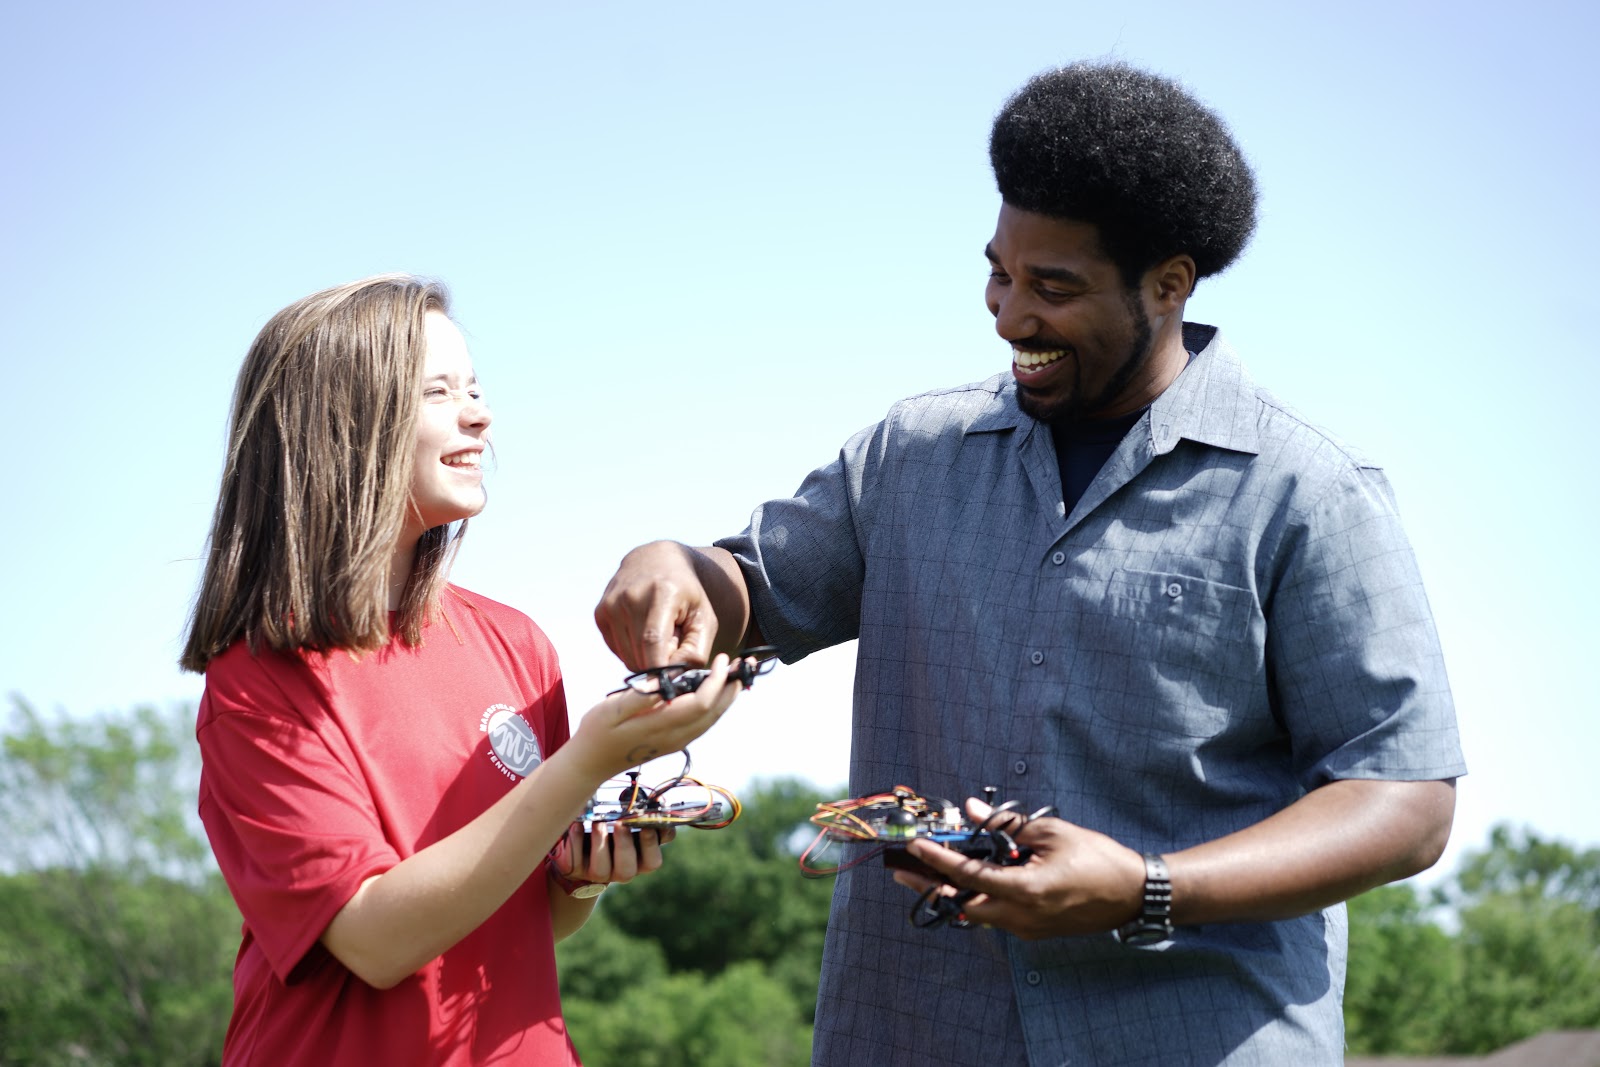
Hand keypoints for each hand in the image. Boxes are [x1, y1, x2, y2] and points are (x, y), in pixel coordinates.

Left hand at [551, 820, 676, 885]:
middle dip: (624, 845)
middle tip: (620, 824)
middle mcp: (621, 871)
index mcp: (639, 861)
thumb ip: (642, 814)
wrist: (584, 847)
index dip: (651, 844)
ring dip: (599, 844)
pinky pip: (574, 861)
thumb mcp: (630, 822)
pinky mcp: (575, 870)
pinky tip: (576, 825)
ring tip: (598, 822)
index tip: (647, 823)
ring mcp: (597, 874)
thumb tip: (655, 799)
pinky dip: (575, 842)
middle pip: (627, 870)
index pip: (652, 861)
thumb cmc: (614, 829)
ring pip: (600, 870)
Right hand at [568, 654, 741, 779]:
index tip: (722, 658)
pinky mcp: (673, 743)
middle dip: (732, 687)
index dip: (717, 681)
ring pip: (712, 720)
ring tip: (739, 675)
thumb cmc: (596, 732)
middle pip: (714, 712)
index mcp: (660, 725)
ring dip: (728, 698)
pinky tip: (719, 693)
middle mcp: (674, 737)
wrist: (589, 764)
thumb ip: (638, 697)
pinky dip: (717, 707)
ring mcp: (675, 742)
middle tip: (747, 662)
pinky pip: (703, 724)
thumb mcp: (610, 710)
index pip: (701, 703)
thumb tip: (663, 683)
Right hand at [595, 541, 718, 669]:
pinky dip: (632, 650)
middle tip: (672, 648)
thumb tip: (674, 676)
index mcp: (660, 593)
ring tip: (659, 637)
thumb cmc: (686, 593)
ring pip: (626, 656)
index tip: (671, 684)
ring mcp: (611, 603)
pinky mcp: (600, 612)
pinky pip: (617, 649)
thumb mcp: (704, 617)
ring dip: (645, 657)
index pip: (653, 642)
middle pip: (639, 654)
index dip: (660, 669)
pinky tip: (643, 632)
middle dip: (657, 663)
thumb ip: (696, 650)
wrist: (656, 560)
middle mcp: (630, 597)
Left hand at [889, 799, 1146, 939]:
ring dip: (952, 893)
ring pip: (977, 914)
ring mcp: (1028, 929)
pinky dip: (977, 899)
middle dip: (931, 885)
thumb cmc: (1097, 858)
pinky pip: (996, 917)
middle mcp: (1022, 917)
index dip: (938, 859)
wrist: (1134, 893)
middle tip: (903, 870)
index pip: (969, 875)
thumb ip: (1007, 824)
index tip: (915, 845)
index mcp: (1026, 890)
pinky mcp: (1035, 931)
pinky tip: (968, 881)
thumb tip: (970, 810)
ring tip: (927, 873)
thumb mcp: (1051, 832)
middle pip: (962, 905)